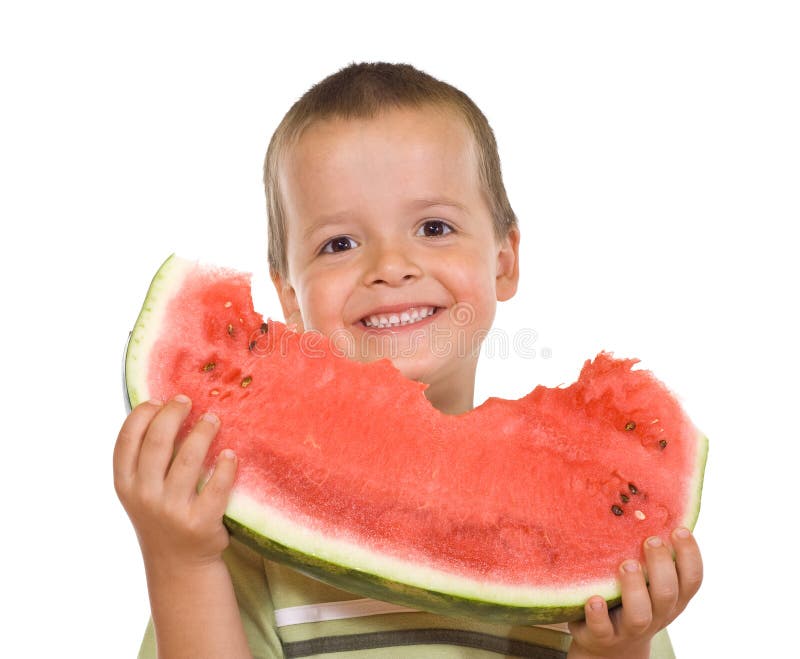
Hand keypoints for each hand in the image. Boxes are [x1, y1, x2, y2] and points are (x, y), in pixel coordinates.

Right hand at [113, 395, 237, 569]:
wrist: (178, 565)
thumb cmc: (162, 514)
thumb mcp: (141, 491)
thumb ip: (145, 458)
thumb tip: (163, 408)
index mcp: (125, 484)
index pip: (127, 439)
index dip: (142, 414)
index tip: (159, 399)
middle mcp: (144, 496)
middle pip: (157, 442)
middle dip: (173, 414)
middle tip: (188, 400)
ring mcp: (171, 511)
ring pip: (188, 459)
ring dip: (203, 432)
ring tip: (213, 418)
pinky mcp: (200, 524)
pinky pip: (217, 487)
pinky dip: (225, 466)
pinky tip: (230, 454)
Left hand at [567, 529, 702, 658]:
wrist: (609, 645)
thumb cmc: (631, 599)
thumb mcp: (647, 581)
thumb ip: (652, 555)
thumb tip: (651, 505)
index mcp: (672, 599)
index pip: (692, 580)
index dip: (690, 556)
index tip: (680, 529)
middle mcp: (656, 615)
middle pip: (668, 594)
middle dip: (661, 566)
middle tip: (650, 540)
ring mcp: (629, 629)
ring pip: (640, 615)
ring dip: (634, 588)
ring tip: (625, 564)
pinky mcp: (602, 637)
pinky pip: (602, 629)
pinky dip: (598, 614)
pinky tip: (593, 597)